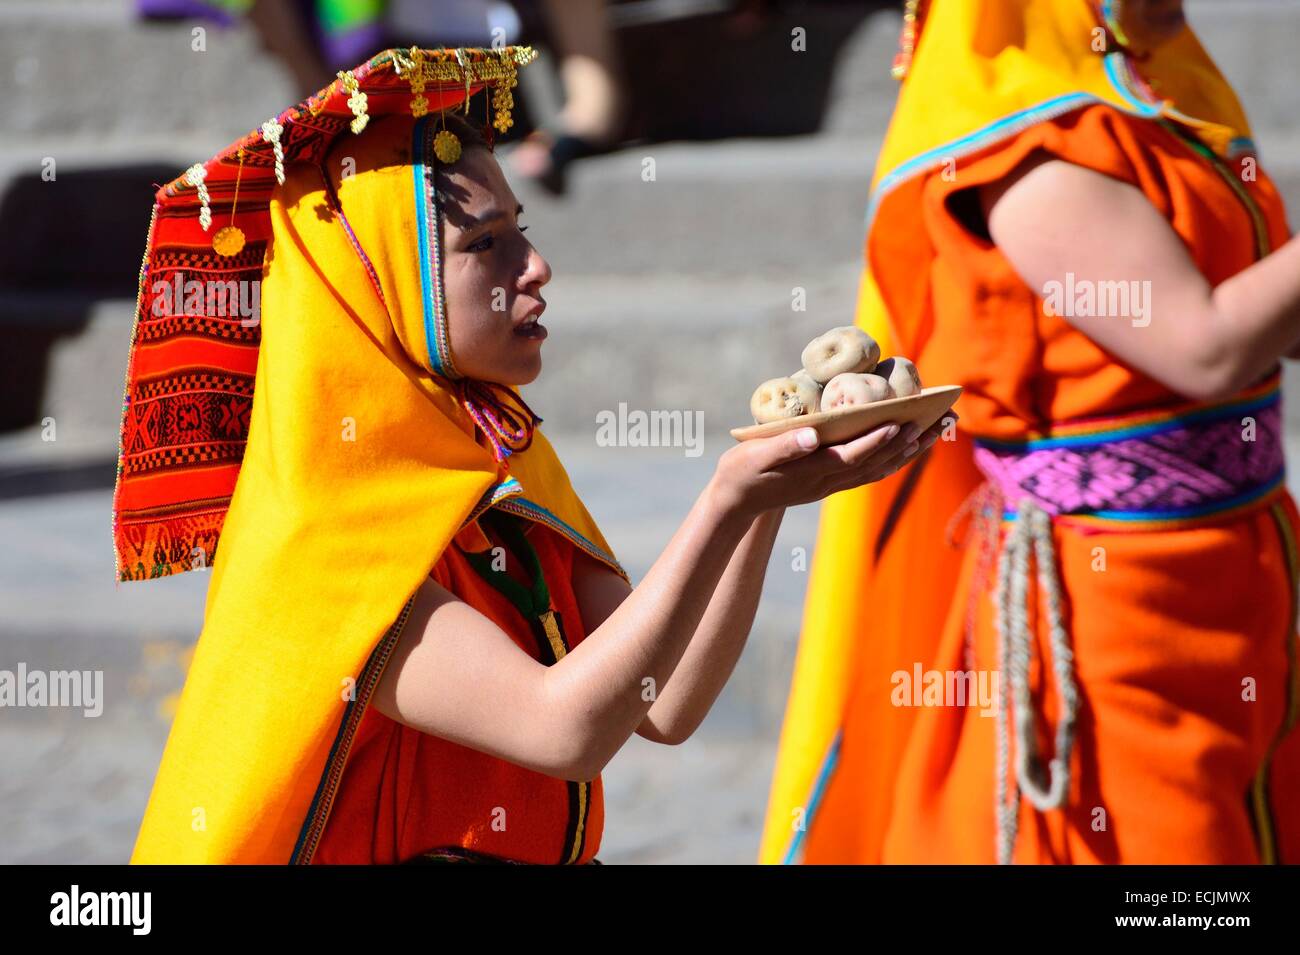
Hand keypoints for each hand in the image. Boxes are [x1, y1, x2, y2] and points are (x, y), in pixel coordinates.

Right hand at [711, 414, 952, 518]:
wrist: (735, 502)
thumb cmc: (741, 472)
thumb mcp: (755, 456)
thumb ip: (785, 445)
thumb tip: (813, 434)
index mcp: (812, 470)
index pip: (852, 454)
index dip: (877, 439)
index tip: (901, 422)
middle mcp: (828, 480)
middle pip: (876, 462)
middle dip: (908, 442)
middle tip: (937, 422)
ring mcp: (831, 485)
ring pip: (878, 469)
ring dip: (908, 452)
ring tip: (934, 432)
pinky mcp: (830, 485)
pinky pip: (869, 474)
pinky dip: (892, 460)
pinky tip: (906, 448)